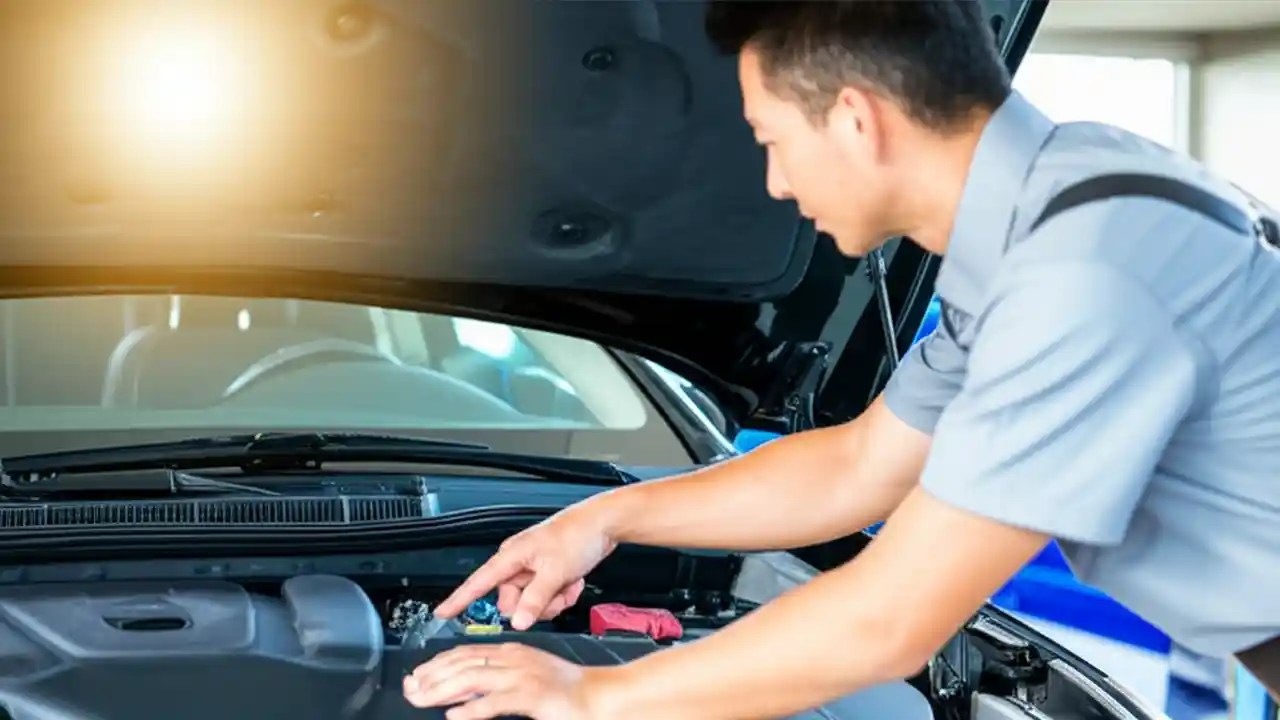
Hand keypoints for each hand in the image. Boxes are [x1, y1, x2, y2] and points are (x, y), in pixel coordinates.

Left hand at [402, 642, 607, 719]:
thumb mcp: (523, 680)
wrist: (599, 697)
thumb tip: (458, 694)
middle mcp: (514, 658)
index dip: (436, 663)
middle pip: (463, 662)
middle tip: (410, 689)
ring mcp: (523, 675)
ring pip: (473, 677)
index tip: (415, 677)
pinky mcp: (532, 695)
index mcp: (512, 652)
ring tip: (421, 700)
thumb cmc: (564, 692)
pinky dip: (472, 709)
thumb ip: (492, 684)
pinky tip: (454, 716)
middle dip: (431, 675)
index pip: (465, 652)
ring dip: (442, 690)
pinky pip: (495, 701)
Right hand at [433, 502, 618, 628]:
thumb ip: (535, 600)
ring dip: (552, 600)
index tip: (441, 613)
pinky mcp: (546, 572)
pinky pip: (546, 596)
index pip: (477, 583)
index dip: (458, 599)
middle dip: (536, 605)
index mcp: (511, 557)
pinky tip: (573, 582)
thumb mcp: (556, 573)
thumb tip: (517, 622)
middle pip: (512, 602)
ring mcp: (533, 568)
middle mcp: (517, 562)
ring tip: (568, 584)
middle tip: (556, 594)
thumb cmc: (577, 536)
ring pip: (531, 602)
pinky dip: (561, 594)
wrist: (602, 524)